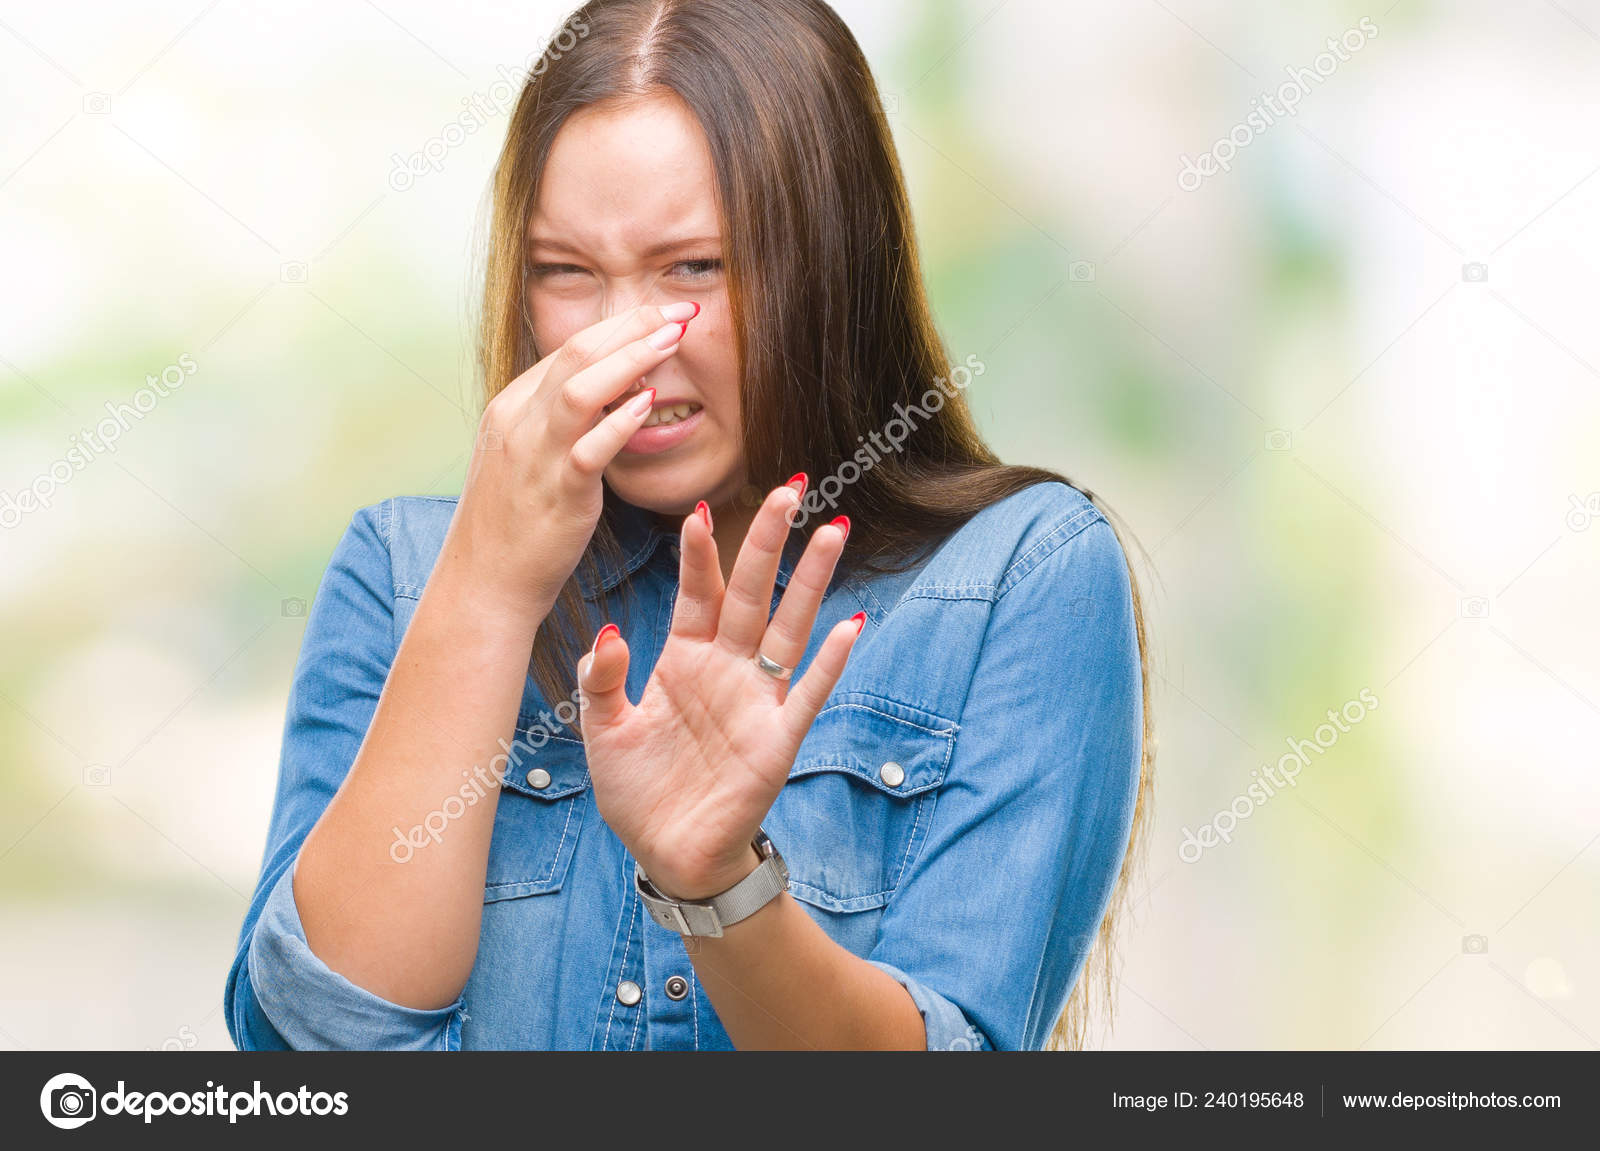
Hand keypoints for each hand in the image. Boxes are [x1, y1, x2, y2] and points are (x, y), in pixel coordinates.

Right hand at [441, 302, 701, 617]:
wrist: (484, 584)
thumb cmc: (515, 526)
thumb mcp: (531, 459)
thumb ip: (566, 422)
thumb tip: (622, 392)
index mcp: (512, 408)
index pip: (568, 348)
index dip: (619, 325)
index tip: (661, 312)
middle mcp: (518, 421)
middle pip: (577, 353)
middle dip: (633, 326)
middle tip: (680, 309)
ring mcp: (535, 455)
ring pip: (580, 388)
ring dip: (632, 358)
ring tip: (674, 340)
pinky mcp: (556, 493)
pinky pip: (588, 448)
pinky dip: (619, 422)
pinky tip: (649, 405)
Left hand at [576, 483, 862, 899]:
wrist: (667, 854)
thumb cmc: (638, 789)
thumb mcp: (603, 730)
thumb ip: (602, 680)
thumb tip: (610, 632)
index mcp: (683, 659)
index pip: (697, 593)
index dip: (699, 554)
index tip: (697, 511)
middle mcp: (726, 669)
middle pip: (751, 592)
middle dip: (768, 540)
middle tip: (790, 488)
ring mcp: (756, 700)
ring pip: (789, 627)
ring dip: (812, 581)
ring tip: (833, 531)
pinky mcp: (777, 738)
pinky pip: (808, 692)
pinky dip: (831, 660)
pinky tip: (852, 624)